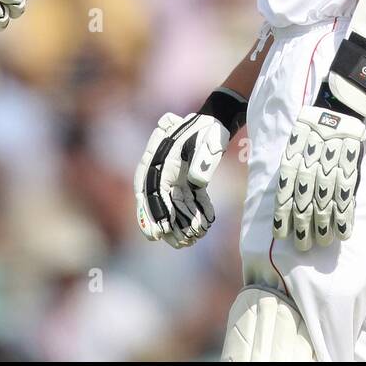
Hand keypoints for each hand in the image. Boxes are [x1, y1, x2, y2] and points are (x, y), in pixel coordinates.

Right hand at [134, 112, 229, 248]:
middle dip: (167, 225)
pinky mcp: (187, 182)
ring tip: (191, 241)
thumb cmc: (208, 130)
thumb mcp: (206, 140)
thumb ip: (200, 159)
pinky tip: (204, 227)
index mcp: (159, 158)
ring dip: (181, 224)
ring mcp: (174, 177)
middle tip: (177, 243)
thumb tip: (196, 181)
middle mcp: (162, 170)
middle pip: (158, 202)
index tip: (157, 234)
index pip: (149, 190)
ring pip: (173, 205)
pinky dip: (195, 214)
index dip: (152, 214)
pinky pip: (188, 201)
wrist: (216, 121)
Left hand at [274, 97, 365, 251]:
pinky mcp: (351, 162)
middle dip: (304, 224)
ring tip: (322, 241)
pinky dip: (345, 213)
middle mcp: (311, 158)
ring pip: (326, 197)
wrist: (338, 105)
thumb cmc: (312, 129)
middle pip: (305, 197)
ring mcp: (333, 161)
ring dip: (324, 223)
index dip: (283, 213)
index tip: (281, 235)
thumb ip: (290, 169)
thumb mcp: (294, 142)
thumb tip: (280, 201)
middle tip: (303, 245)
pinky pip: (347, 192)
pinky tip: (343, 231)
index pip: (286, 188)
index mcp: (294, 153)